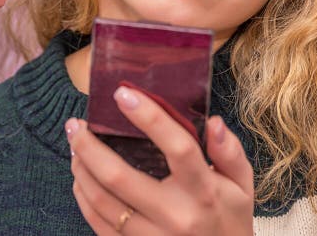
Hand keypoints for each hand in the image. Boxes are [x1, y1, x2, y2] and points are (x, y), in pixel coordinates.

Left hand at [66, 86, 254, 234]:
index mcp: (203, 191)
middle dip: (90, 146)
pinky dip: (83, 197)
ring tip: (74, 145)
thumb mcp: (242, 185)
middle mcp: (175, 215)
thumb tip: (213, 122)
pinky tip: (80, 177)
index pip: (176, 148)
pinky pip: (98, 224)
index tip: (123, 93)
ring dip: (81, 169)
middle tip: (75, 123)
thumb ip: (230, 152)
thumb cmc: (230, 218)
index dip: (148, 117)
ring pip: (102, 201)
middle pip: (120, 177)